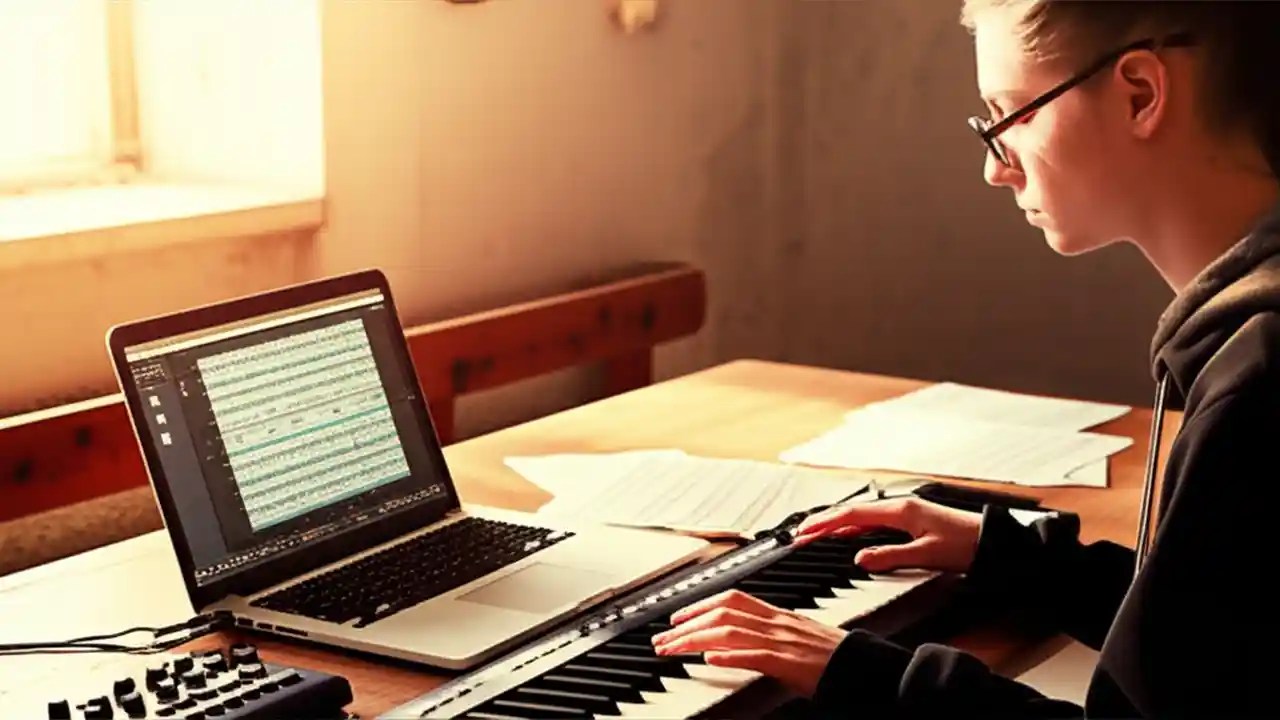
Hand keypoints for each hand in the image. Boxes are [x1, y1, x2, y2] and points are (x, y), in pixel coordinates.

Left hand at [651, 589, 845, 697]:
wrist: (861, 666)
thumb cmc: (833, 656)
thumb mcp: (797, 637)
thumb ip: (768, 635)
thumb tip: (738, 641)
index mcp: (778, 615)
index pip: (731, 600)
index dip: (700, 605)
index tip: (677, 616)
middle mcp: (776, 623)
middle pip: (722, 613)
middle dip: (687, 623)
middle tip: (662, 637)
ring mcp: (782, 641)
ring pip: (730, 632)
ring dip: (695, 640)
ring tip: (672, 649)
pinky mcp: (789, 663)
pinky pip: (755, 655)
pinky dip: (729, 656)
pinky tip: (709, 659)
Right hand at [795, 497, 982, 573]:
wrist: (992, 541)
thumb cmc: (966, 545)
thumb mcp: (927, 555)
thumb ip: (890, 557)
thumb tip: (859, 559)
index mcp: (900, 510)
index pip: (852, 514)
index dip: (825, 523)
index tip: (805, 531)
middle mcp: (899, 507)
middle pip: (852, 512)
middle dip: (824, 521)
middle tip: (801, 533)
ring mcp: (904, 512)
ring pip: (861, 515)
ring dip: (837, 523)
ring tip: (816, 533)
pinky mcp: (910, 520)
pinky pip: (873, 521)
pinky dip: (853, 527)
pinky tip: (847, 535)